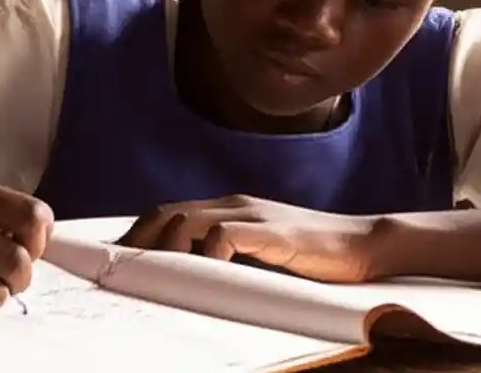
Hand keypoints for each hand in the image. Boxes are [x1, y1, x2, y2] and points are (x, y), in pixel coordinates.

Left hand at [119, 195, 383, 282]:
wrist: (364, 245)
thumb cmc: (312, 256)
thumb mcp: (260, 253)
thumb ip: (229, 254)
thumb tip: (189, 276)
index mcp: (228, 209)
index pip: (168, 211)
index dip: (139, 232)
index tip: (116, 258)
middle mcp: (234, 205)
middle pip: (168, 212)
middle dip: (139, 239)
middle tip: (121, 268)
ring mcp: (254, 215)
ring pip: (189, 219)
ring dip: (165, 247)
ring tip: (152, 273)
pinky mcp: (274, 233)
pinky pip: (227, 236)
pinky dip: (208, 252)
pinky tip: (204, 272)